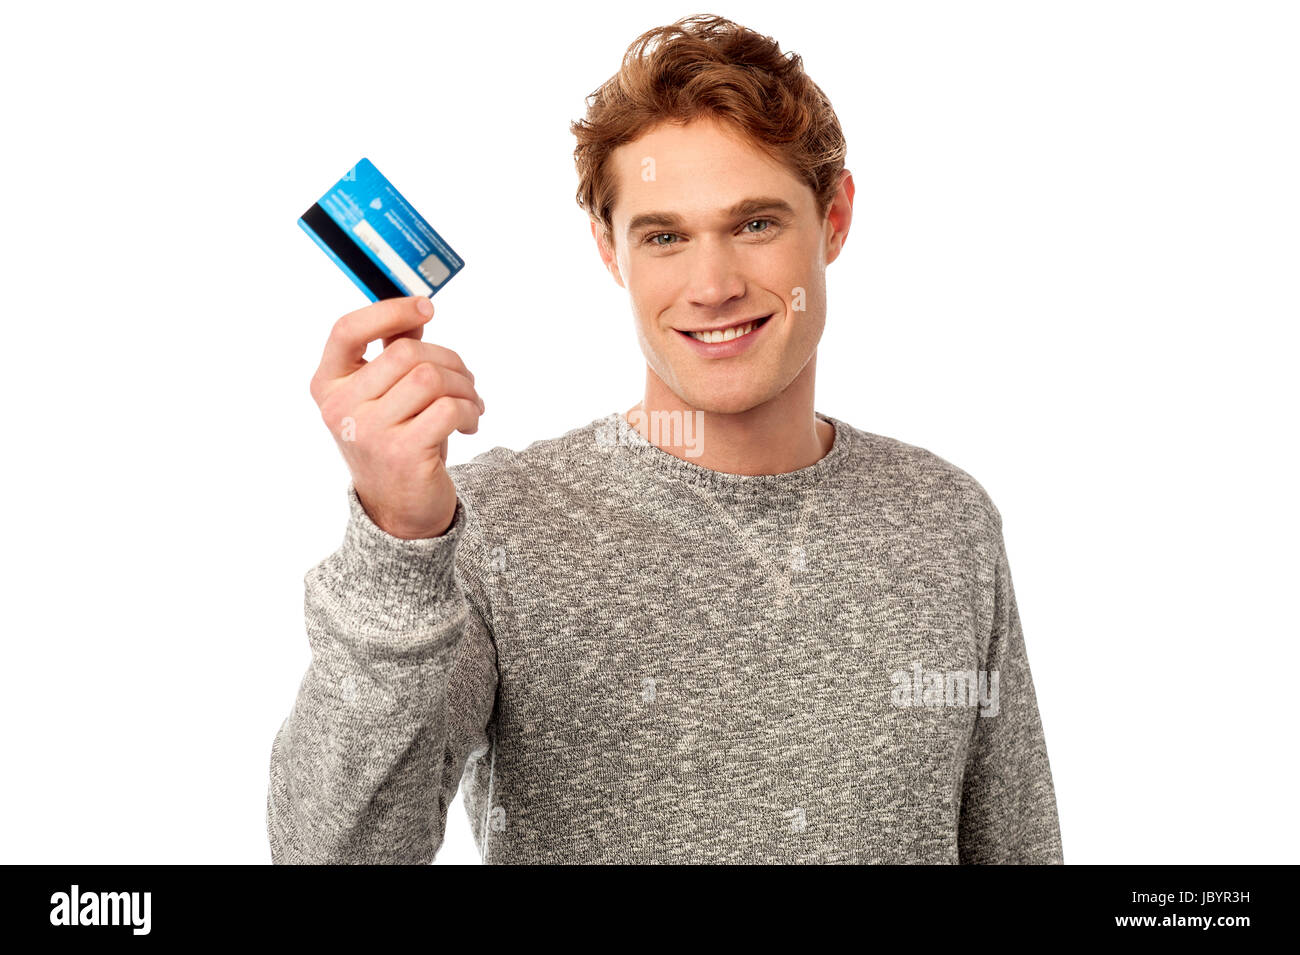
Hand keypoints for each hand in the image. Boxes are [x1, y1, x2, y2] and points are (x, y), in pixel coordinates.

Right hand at [309, 296, 483, 538]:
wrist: (399, 510)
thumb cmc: (395, 443)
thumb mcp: (385, 396)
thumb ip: (394, 353)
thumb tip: (417, 309)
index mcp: (328, 385)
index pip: (347, 330)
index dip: (389, 311)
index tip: (426, 306)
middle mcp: (340, 407)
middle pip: (406, 353)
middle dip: (449, 361)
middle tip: (465, 382)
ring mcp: (368, 431)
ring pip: (431, 378)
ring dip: (465, 387)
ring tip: (472, 404)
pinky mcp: (401, 453)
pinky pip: (449, 408)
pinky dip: (470, 411)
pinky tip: (470, 423)